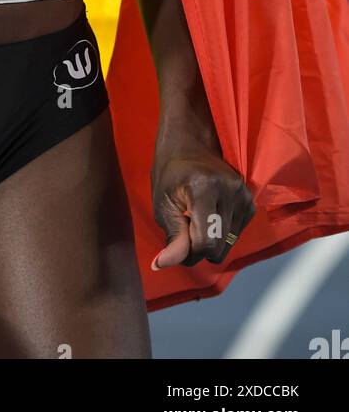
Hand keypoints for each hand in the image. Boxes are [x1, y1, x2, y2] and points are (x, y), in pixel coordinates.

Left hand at [150, 139, 255, 269]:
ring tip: (196, 217)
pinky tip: (210, 215)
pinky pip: (235, 236)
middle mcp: (230, 190)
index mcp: (205, 187)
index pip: (205, 242)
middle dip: (198, 248)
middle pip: (218, 247)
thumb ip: (171, 237)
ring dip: (209, 241)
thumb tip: (161, 266)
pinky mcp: (250, 202)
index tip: (176, 240)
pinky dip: (220, 234)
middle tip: (184, 227)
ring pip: (227, 245)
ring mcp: (244, 195)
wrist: (190, 145)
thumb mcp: (163, 204)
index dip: (188, 252)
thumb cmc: (170, 174)